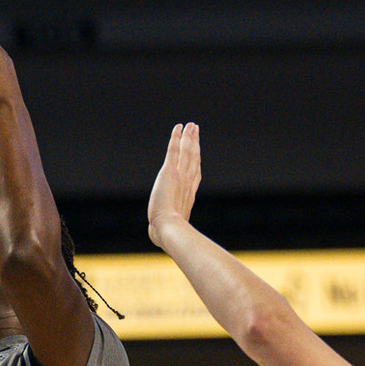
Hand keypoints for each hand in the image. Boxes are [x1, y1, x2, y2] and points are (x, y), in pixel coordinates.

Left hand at [147, 123, 202, 248]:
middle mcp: (186, 182)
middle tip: (196, 130)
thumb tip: (169, 241)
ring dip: (189, 137)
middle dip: (195, 144)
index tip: (196, 152)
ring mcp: (179, 176)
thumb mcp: (173, 228)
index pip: (194, 173)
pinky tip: (179, 127)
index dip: (196, 161)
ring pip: (186, 152)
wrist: (167, 228)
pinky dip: (176, 138)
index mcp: (188, 194)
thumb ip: (173, 227)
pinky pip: (174, 150)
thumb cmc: (169, 233)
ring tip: (191, 125)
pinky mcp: (169, 171)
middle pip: (193, 158)